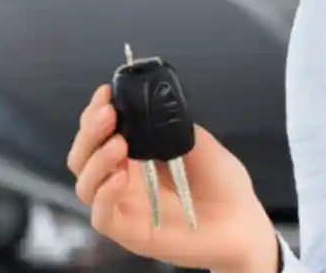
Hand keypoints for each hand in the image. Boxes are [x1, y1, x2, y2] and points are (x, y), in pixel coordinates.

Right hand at [67, 84, 279, 272]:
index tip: (106, 94)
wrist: (243, 223)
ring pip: (85, 184)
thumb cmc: (223, 187)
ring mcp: (124, 205)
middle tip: (108, 114)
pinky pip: (101, 215)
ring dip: (96, 159)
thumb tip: (152, 103)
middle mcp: (124, 178)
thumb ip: (172, 125)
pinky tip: (121, 177)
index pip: (100, 131)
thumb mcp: (200, 143)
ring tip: (119, 144)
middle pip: (82, 155)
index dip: (95, 111)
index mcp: (136, 154)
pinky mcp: (128, 231)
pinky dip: (105, 193)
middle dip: (90, 131)